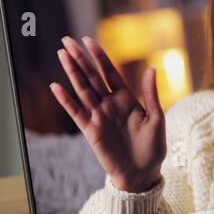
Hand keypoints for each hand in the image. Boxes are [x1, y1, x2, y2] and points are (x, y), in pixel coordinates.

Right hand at [50, 35, 165, 192]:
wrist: (142, 174)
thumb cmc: (152, 147)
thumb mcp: (157, 119)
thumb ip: (151, 94)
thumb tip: (151, 67)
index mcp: (126, 99)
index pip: (109, 72)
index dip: (99, 56)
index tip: (89, 40)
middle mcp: (110, 104)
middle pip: (92, 76)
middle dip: (80, 58)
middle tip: (67, 40)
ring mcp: (99, 116)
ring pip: (82, 90)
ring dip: (72, 72)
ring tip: (62, 54)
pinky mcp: (91, 131)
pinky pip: (76, 112)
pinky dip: (66, 100)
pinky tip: (56, 86)